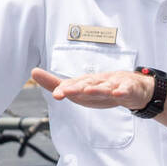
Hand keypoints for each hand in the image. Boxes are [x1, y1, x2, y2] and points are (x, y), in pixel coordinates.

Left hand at [30, 67, 152, 110]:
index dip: (65, 89)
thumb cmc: (102, 88)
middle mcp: (98, 81)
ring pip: (105, 87)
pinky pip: (125, 90)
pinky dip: (122, 91)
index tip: (56, 94)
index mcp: (86, 82)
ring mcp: (114, 84)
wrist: (133, 88)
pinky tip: (117, 93)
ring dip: (97, 88)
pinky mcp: (128, 88)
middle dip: (76, 88)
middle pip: (87, 84)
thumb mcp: (78, 88)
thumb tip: (33, 71)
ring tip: (87, 91)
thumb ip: (56, 84)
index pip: (73, 84)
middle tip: (64, 91)